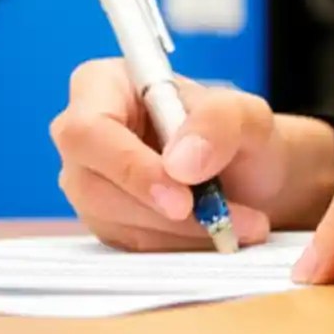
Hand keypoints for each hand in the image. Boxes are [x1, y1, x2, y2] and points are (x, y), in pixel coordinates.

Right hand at [51, 59, 333, 251]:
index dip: (128, 167)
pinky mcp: (106, 222)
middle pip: (94, 185)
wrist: (248, 174)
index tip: (181, 198)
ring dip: (179, 233)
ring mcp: (89, 183)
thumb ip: (219, 122)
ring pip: (114, 222)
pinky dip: (178, 247)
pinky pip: (130, 246)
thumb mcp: (245, 113)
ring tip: (241, 224)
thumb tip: (180, 164)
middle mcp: (84, 137)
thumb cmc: (236, 132)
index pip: (88, 130)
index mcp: (101, 86)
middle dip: (161, 212)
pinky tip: (216, 233)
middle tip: (221, 220)